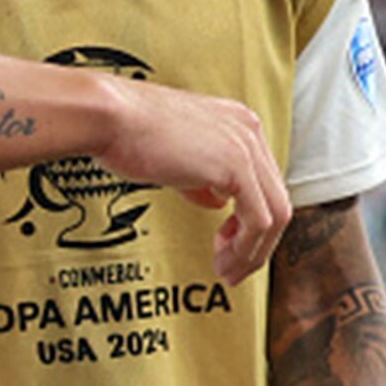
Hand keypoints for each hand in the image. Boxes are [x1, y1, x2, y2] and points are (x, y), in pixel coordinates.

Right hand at [92, 79, 290, 285]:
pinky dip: (245, 248)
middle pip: (276, 199)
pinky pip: (258, 221)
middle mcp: (248, 130)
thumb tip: (216, 200)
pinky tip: (222, 259)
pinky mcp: (236, 167)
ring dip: (253, 251)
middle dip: (257, 242)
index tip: (227, 242)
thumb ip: (202, 176)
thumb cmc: (126, 129)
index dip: (248, 219)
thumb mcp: (175, 153)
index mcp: (237, 122)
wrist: (108, 116)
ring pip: (276, 214)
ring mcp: (246, 146)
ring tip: (227, 270)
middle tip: (231, 264)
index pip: (263, 181)